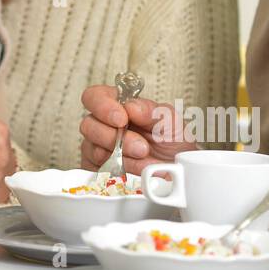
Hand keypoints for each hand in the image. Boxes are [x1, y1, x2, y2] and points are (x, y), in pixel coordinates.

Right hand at [79, 86, 196, 173]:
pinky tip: (136, 171)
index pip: (95, 96)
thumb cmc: (173, 144)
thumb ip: (152, 110)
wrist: (180, 173)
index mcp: (119, 106)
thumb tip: (131, 106)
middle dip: (115, 137)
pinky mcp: (100, 170)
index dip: (102, 105)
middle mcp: (105, 125)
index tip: (121, 119)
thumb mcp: (171, 122)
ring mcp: (99, 148)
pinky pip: (98, 170)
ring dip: (121, 157)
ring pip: (92, 149)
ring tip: (144, 160)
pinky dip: (119, 171)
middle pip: (88, 124)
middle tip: (141, 147)